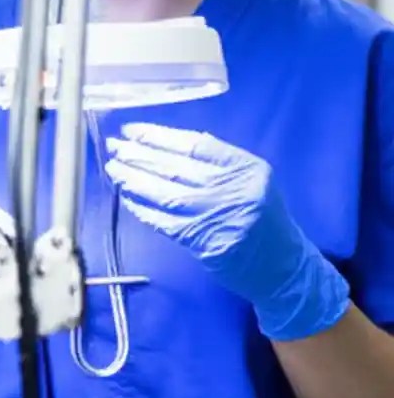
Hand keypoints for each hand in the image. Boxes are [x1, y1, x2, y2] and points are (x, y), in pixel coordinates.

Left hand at [105, 123, 350, 341]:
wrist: (285, 267)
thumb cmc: (264, 220)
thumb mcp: (251, 182)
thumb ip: (215, 165)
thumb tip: (160, 147)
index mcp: (247, 167)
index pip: (194, 144)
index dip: (159, 136)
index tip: (132, 130)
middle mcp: (234, 189)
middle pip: (175, 166)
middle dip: (138, 154)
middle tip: (113, 146)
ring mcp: (219, 217)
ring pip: (166, 193)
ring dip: (134, 179)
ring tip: (113, 169)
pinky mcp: (205, 243)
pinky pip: (164, 222)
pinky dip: (142, 209)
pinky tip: (125, 197)